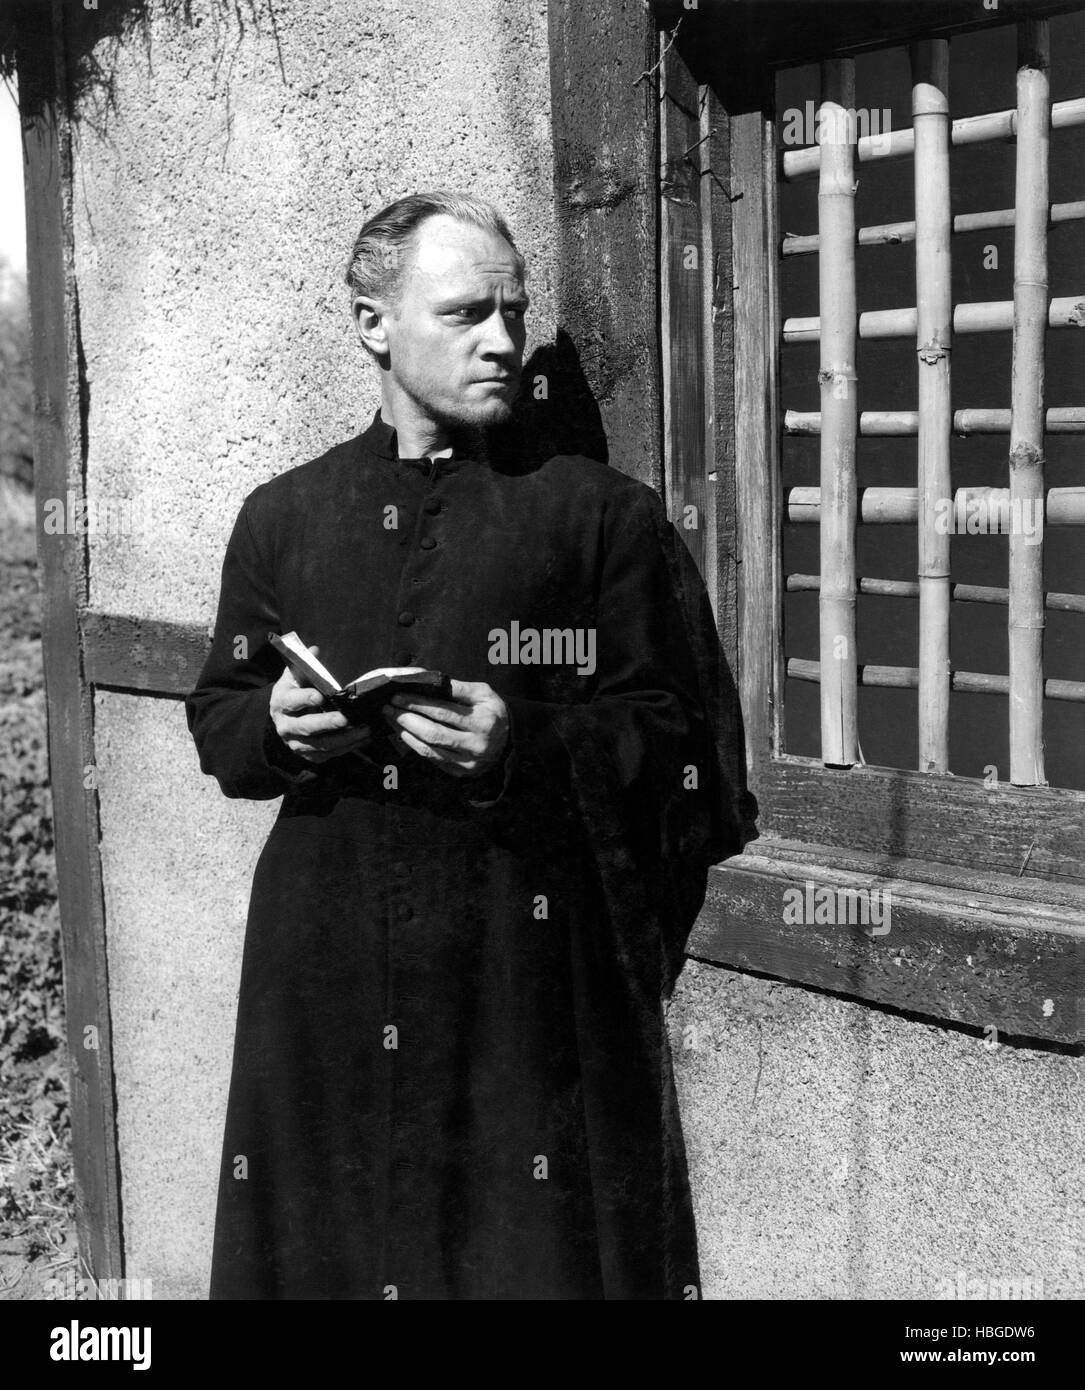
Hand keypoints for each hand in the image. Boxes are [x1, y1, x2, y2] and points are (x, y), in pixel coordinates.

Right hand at [269, 646, 372, 763]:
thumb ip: (304, 664)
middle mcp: (285, 726)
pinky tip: (363, 739)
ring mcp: (296, 743)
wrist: (283, 717)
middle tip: (346, 718)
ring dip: (344, 738)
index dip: (304, 699)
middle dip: (327, 723)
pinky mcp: (308, 755)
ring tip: (364, 729)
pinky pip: (329, 755)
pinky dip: (347, 748)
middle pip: (306, 727)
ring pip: (320, 745)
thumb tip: (315, 649)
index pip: (291, 701)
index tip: (320, 696)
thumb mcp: (294, 676)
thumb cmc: (293, 691)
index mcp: (280, 702)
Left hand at [382, 678, 508, 777]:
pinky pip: (433, 759)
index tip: (399, 696)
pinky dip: (415, 746)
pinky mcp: (461, 772)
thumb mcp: (483, 693)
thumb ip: (458, 688)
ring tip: (392, 719)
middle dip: (407, 718)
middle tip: (388, 707)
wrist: (509, 740)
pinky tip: (404, 734)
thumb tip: (427, 682)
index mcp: (483, 722)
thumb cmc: (492, 711)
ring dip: (406, 733)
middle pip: (434, 732)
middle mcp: (477, 745)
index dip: (418, 703)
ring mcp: (468, 762)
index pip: (444, 712)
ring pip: (430, 749)